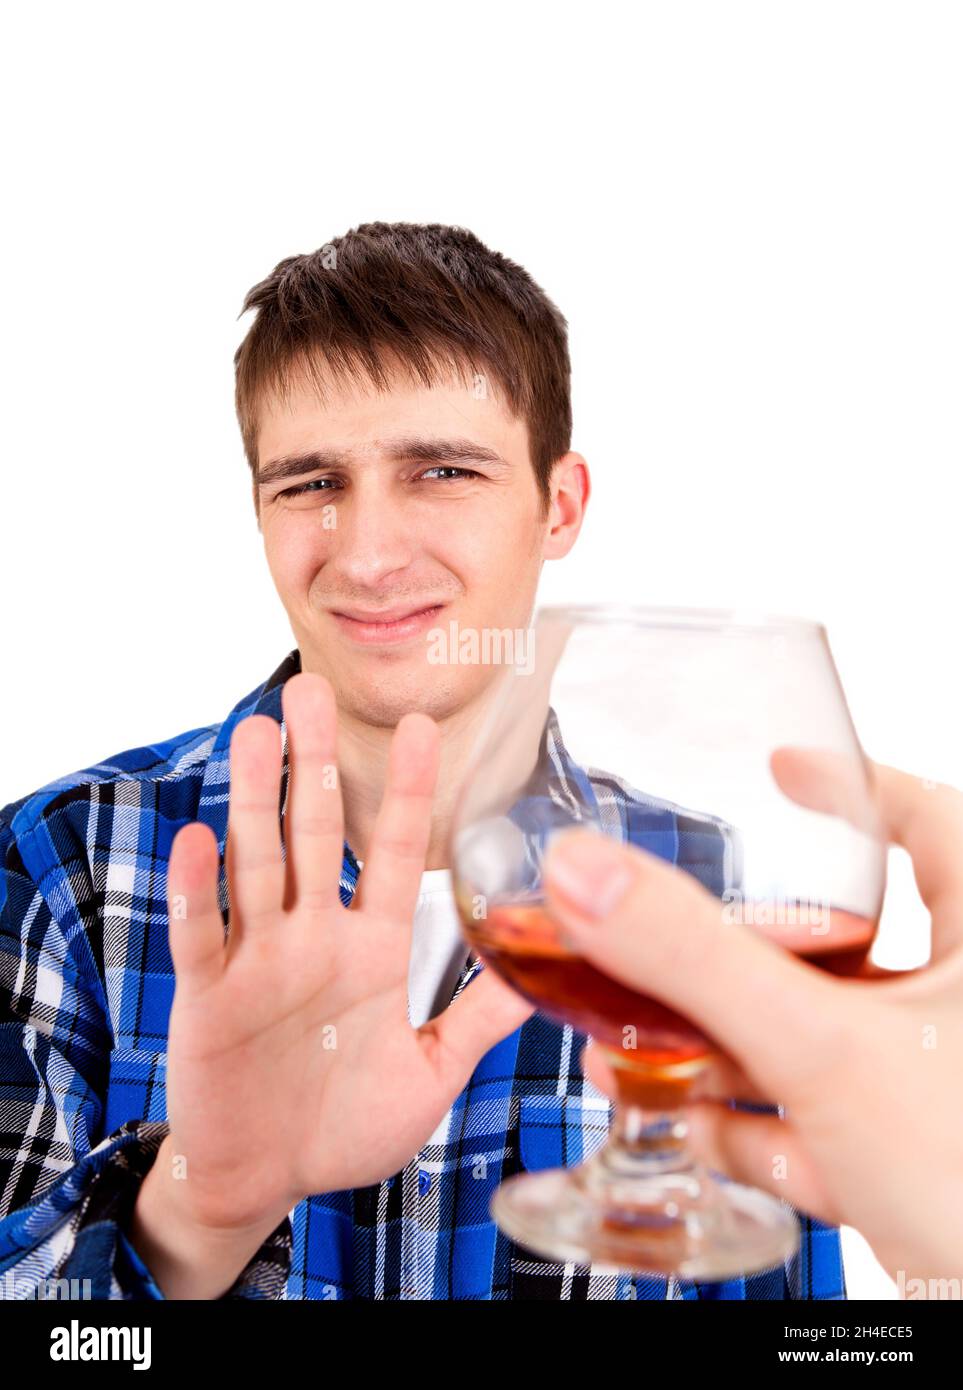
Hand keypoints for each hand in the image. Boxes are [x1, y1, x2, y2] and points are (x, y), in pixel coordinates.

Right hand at [162, 671, 532, 1231]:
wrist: (265, 1178)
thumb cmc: (347, 1125)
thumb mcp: (430, 1072)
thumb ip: (477, 1018)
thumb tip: (544, 974)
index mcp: (373, 948)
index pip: (392, 853)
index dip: (406, 793)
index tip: (424, 728)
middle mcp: (315, 937)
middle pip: (314, 834)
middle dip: (315, 764)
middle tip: (311, 692)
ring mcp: (258, 959)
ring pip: (256, 864)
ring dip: (255, 801)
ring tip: (258, 734)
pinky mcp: (207, 994)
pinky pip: (201, 934)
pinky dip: (197, 890)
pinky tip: (197, 839)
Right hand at [542, 758, 962, 1283]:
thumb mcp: (822, 1044)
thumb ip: (695, 959)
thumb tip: (588, 878)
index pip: (925, 817)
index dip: (851, 785)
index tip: (781, 770)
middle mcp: (962, 1006)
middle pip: (847, 937)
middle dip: (745, 943)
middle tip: (682, 921)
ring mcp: (937, 1088)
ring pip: (823, 1036)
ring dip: (729, 1041)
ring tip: (642, 1033)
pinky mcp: (912, 1161)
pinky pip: (823, 1120)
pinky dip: (757, 1121)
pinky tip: (696, 1128)